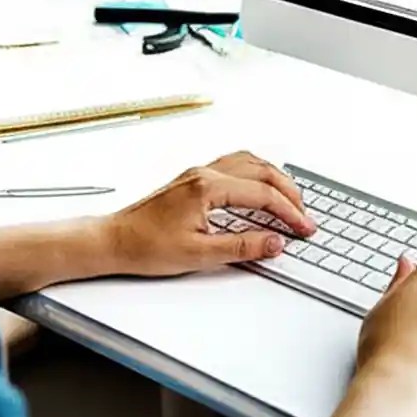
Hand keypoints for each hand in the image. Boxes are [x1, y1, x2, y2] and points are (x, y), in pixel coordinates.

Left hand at [102, 151, 315, 276]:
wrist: (112, 241)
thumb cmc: (145, 246)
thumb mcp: (199, 254)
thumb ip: (242, 247)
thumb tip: (275, 242)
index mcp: (208, 187)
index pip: (263, 195)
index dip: (289, 213)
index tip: (303, 228)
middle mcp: (205, 173)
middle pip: (263, 172)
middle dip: (289, 193)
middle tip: (304, 216)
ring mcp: (199, 173)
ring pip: (251, 162)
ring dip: (275, 178)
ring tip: (291, 199)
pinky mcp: (194, 179)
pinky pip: (236, 164)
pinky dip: (258, 173)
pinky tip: (261, 187)